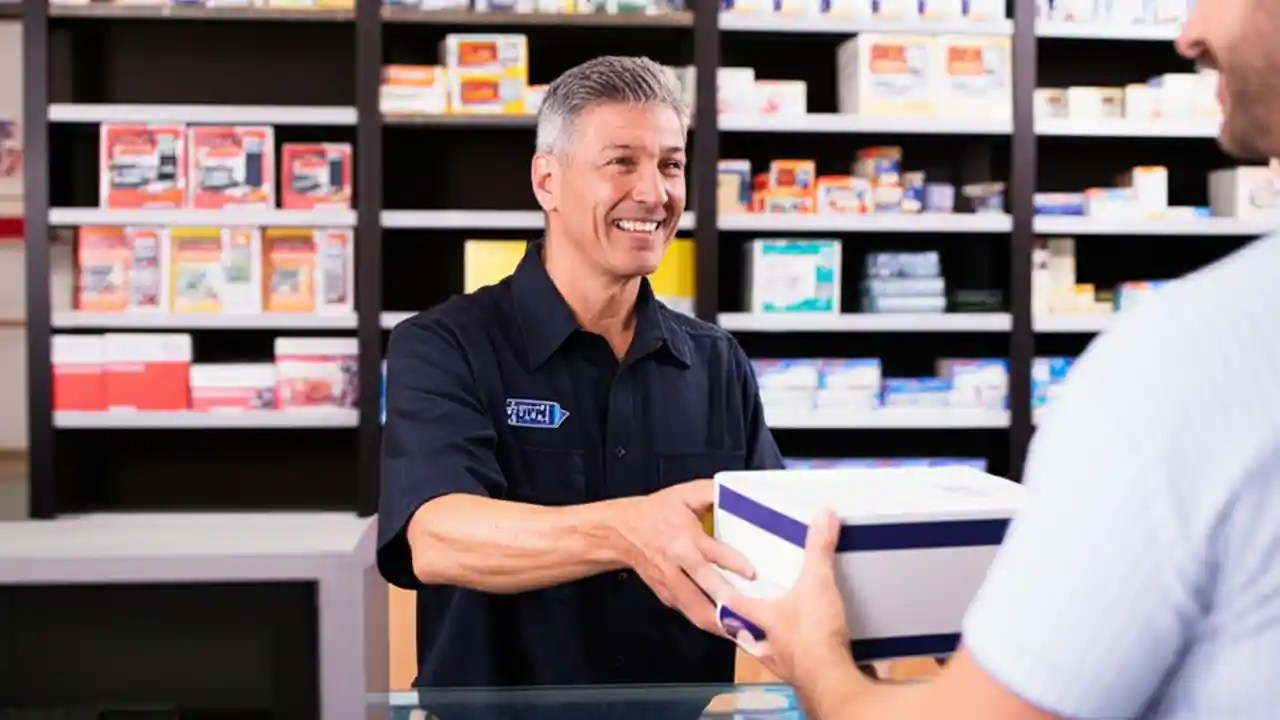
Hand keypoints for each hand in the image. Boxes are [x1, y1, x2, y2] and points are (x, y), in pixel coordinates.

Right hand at [611, 479, 756, 635]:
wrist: (622, 532)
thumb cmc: (656, 513)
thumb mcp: (684, 494)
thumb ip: (711, 492)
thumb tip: (738, 492)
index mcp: (685, 539)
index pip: (711, 554)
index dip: (733, 563)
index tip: (752, 574)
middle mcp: (678, 564)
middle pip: (704, 591)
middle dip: (728, 605)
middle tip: (752, 615)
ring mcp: (671, 584)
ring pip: (696, 610)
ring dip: (719, 624)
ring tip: (744, 632)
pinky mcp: (667, 596)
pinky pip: (689, 613)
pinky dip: (707, 623)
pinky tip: (726, 628)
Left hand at [721, 509, 855, 684]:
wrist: (831, 678)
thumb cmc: (813, 632)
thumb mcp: (817, 582)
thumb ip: (818, 548)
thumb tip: (823, 514)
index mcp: (760, 616)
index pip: (731, 601)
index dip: (722, 590)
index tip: (712, 582)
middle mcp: (764, 641)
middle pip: (741, 630)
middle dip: (738, 622)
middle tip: (736, 611)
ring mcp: (781, 661)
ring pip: (762, 650)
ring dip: (762, 641)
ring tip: (767, 631)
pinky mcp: (801, 674)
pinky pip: (789, 663)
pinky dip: (791, 656)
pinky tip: (800, 650)